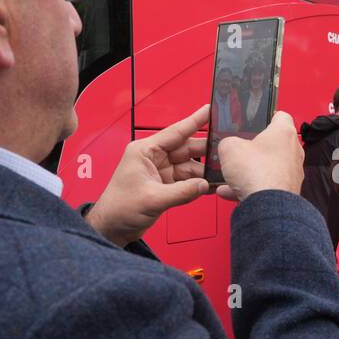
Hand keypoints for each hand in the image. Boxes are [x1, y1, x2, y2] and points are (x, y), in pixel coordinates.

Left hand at [85, 104, 209, 246]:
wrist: (111, 228)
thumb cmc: (118, 208)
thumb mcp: (152, 199)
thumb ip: (181, 192)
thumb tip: (204, 185)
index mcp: (145, 151)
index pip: (175, 132)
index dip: (195, 120)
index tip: (210, 110)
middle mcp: (154, 157)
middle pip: (187, 148)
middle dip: (207, 151)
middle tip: (227, 150)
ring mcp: (162, 171)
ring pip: (191, 166)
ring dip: (205, 172)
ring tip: (223, 173)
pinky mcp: (167, 184)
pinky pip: (189, 180)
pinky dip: (200, 184)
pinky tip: (211, 186)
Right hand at [215, 111, 303, 201]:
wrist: (267, 206)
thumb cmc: (257, 173)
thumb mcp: (230, 148)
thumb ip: (228, 142)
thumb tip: (228, 146)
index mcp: (283, 132)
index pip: (280, 116)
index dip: (267, 116)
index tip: (258, 119)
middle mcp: (293, 152)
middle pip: (274, 144)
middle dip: (255, 148)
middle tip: (241, 149)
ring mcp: (292, 173)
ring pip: (269, 167)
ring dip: (251, 171)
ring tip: (232, 175)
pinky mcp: (288, 191)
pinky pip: (266, 186)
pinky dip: (250, 188)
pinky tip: (231, 192)